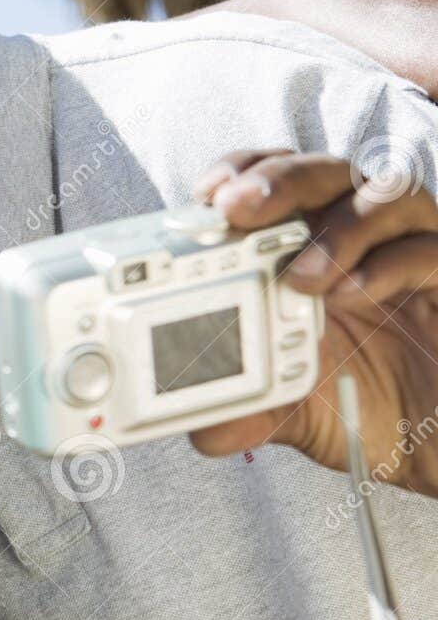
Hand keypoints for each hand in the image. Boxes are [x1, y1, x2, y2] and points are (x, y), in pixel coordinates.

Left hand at [188, 149, 437, 498]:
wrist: (434, 445)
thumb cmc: (365, 407)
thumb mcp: (294, 414)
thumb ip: (247, 413)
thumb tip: (204, 430)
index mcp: (310, 253)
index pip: (279, 183)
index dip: (244, 173)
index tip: (207, 195)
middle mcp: (362, 242)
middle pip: (326, 173)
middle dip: (278, 179)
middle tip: (236, 207)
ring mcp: (413, 257)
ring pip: (388, 194)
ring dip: (337, 228)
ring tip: (300, 279)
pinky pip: (434, 250)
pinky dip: (390, 264)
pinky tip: (352, 294)